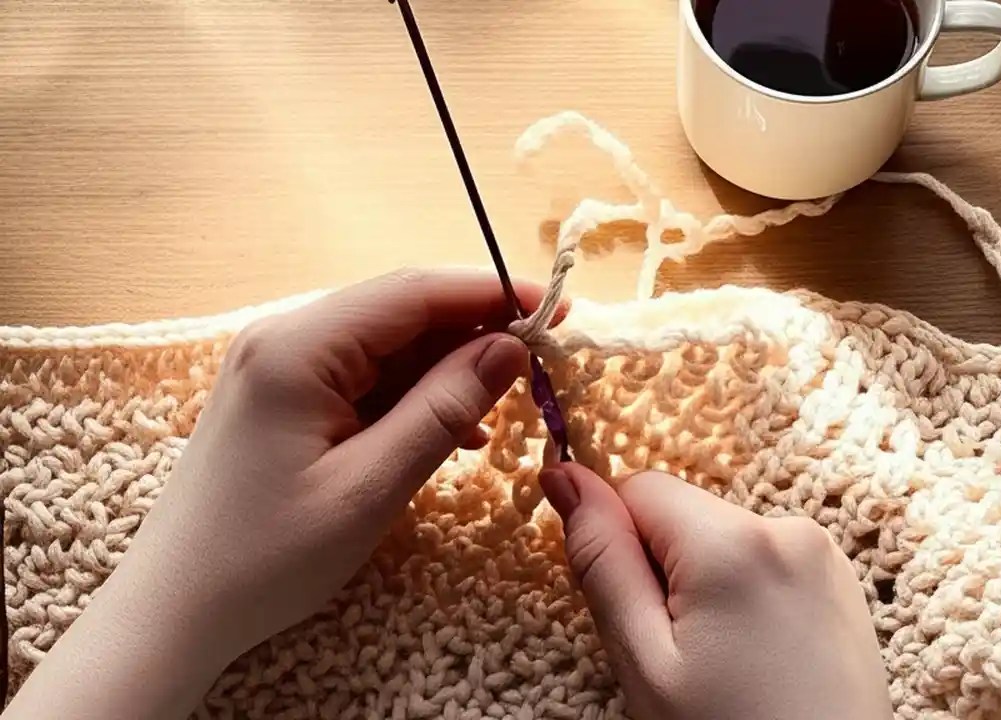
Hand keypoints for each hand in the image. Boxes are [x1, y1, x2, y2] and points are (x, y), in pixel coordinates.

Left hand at [4, 268, 560, 719]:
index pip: (412, 291)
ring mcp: (281, 365)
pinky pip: (365, 376)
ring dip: (450, 364)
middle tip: (546, 355)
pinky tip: (457, 428)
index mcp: (298, 347)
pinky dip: (416, 393)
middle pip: (401, 309)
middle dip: (477, 326)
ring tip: (510, 395)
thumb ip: (444, 409)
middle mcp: (285, 338)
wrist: (176, 609)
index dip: (490, 291)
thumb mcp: (370, 486)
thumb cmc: (267, 556)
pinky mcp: (285, 396)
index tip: (558, 307)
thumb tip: (510, 348)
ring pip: (388, 343)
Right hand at [538, 464, 893, 719]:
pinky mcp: (843, 583)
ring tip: (725, 668)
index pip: (638, 489)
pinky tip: (758, 662)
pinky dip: (747, 601)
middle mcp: (788, 529)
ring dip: (706, 589)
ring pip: (722, 542)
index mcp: (733, 543)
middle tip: (681, 658)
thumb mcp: (645, 662)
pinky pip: (765, 564)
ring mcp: (824, 556)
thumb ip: (602, 560)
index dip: (618, 548)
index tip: (636, 617)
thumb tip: (564, 475)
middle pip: (683, 517)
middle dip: (665, 574)